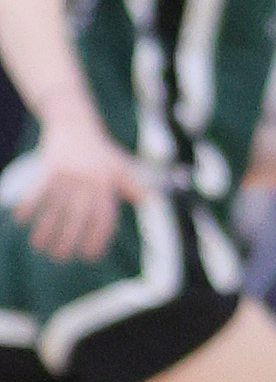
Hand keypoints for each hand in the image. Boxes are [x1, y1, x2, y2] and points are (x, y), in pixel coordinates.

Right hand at [11, 116, 149, 260]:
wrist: (75, 122)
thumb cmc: (101, 150)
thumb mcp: (121, 165)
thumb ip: (132, 185)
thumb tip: (149, 199)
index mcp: (108, 185)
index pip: (104, 218)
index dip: (97, 238)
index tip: (88, 256)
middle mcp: (89, 181)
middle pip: (78, 216)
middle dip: (68, 239)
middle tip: (60, 258)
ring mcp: (69, 173)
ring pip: (57, 206)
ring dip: (46, 228)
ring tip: (39, 246)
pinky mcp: (50, 166)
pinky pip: (38, 188)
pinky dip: (29, 203)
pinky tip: (20, 219)